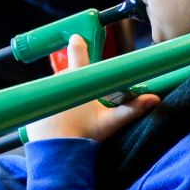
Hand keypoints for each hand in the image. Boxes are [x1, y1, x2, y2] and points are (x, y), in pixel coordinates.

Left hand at [23, 32, 160, 142]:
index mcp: (79, 79)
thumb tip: (154, 100)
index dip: (78, 44)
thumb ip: (133, 109)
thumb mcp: (111, 122)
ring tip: (70, 114)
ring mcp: (44, 91)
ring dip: (63, 95)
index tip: (76, 38)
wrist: (55, 151)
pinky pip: (44, 101)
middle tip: (84, 102)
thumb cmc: (83, 134)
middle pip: (70, 76)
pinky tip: (57, 120)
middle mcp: (59, 80)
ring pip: (57, 88)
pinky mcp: (34, 104)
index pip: (78, 53)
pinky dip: (50, 106)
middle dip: (77, 84)